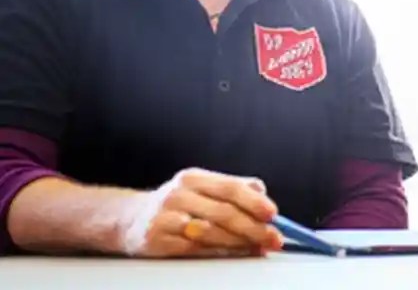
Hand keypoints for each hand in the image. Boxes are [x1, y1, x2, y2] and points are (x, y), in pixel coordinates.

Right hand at [118, 168, 283, 257]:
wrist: (130, 219)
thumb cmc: (177, 204)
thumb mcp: (202, 188)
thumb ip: (233, 188)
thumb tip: (264, 195)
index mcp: (194, 178)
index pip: (230, 188)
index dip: (254, 202)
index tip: (273, 214)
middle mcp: (179, 195)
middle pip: (224, 212)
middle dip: (253, 227)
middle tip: (273, 238)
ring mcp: (166, 218)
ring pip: (211, 232)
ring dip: (239, 242)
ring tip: (257, 248)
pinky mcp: (158, 240)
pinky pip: (195, 249)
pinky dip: (218, 253)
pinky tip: (232, 254)